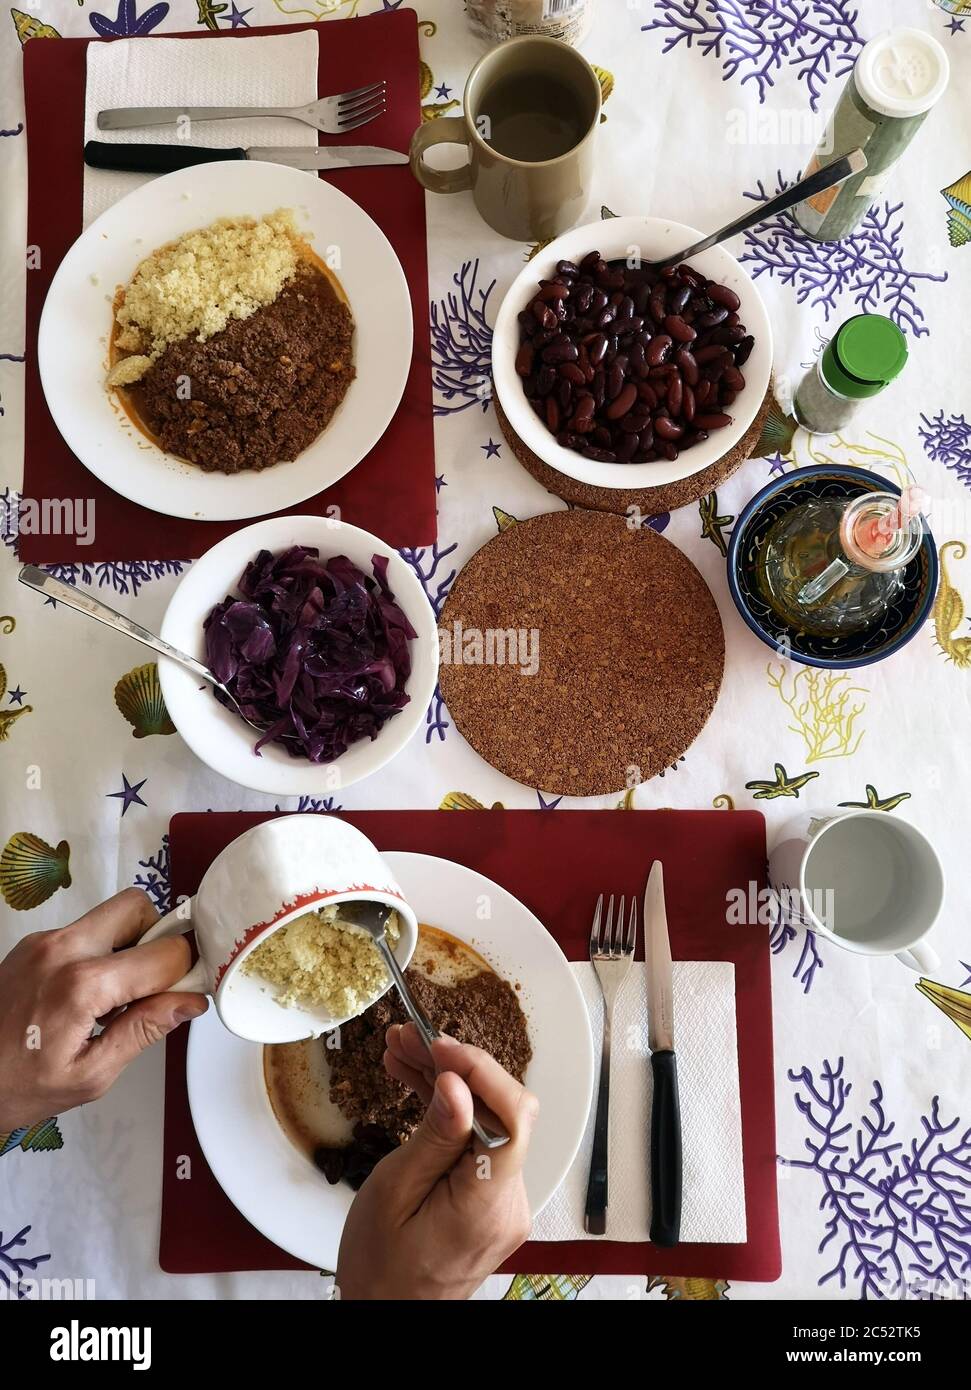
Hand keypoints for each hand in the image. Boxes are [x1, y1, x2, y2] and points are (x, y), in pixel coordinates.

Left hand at [0, 887, 207, 1129]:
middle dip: (157, 939)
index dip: (185, 974)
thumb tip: (190, 1001)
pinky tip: (90, 995)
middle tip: (153, 983)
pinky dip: (101, 952)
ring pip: (111, 915)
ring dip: (129, 944)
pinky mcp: (33, 944)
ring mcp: (44, 941)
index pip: (165, 954)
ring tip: (118, 994)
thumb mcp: (92, 1074)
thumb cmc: (17, 1087)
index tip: (185, 996)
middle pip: (138, 908)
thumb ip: (144, 1030)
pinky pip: (84, 931)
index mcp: (82, 984)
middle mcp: (62, 948)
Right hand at [336, 1024, 537, 1299]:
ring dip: (446, 1082)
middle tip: (408, 1037)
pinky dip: (449, 1112)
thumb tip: (458, 1084)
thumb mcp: (394, 1195)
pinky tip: (415, 1081)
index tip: (440, 1048)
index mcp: (486, 1203)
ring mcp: (502, 1198)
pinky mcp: (490, 1196)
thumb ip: (434, 1137)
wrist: (386, 1315)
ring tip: (401, 1050)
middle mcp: (508, 1199)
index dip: (481, 1071)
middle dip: (456, 1066)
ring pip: (485, 1120)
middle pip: (499, 1110)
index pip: (513, 1118)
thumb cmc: (380, 1268)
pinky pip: (476, 1141)